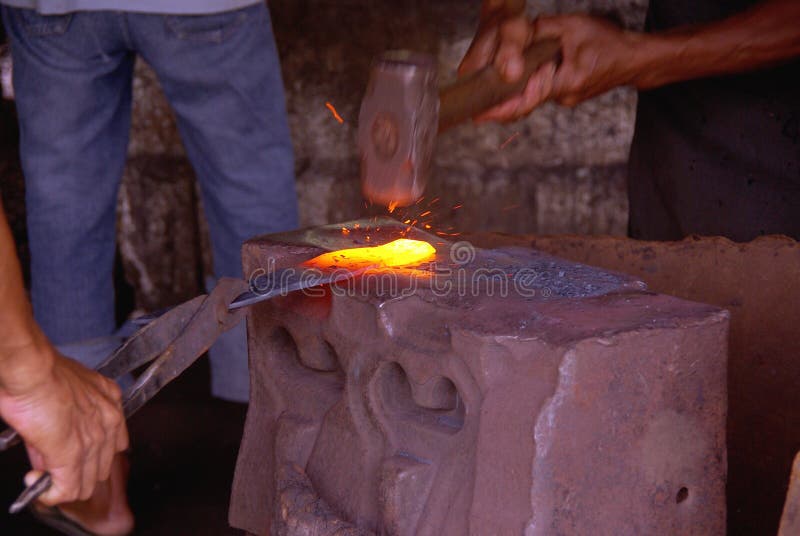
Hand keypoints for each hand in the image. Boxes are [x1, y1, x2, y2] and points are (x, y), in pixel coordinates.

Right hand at [0, 344, 127, 505]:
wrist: (32, 371)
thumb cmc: (42, 371)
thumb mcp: (68, 390)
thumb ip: (72, 416)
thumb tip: (57, 443)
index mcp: (110, 401)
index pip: (114, 443)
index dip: (90, 455)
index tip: (70, 454)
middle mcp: (109, 421)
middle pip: (101, 467)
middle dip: (75, 472)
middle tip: (50, 466)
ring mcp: (94, 441)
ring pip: (87, 483)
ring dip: (63, 486)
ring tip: (41, 476)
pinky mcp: (72, 455)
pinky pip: (68, 490)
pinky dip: (51, 495)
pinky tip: (36, 485)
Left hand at [463, 13, 644, 121]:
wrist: (635, 58)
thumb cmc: (609, 43)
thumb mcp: (573, 27)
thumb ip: (542, 31)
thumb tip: (517, 35)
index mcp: (563, 83)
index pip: (525, 100)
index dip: (501, 110)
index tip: (479, 116)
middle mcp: (562, 96)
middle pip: (525, 99)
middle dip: (504, 97)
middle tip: (478, 104)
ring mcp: (565, 98)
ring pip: (535, 92)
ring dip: (521, 85)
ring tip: (502, 83)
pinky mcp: (567, 94)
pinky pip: (545, 88)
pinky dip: (536, 81)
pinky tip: (532, 70)